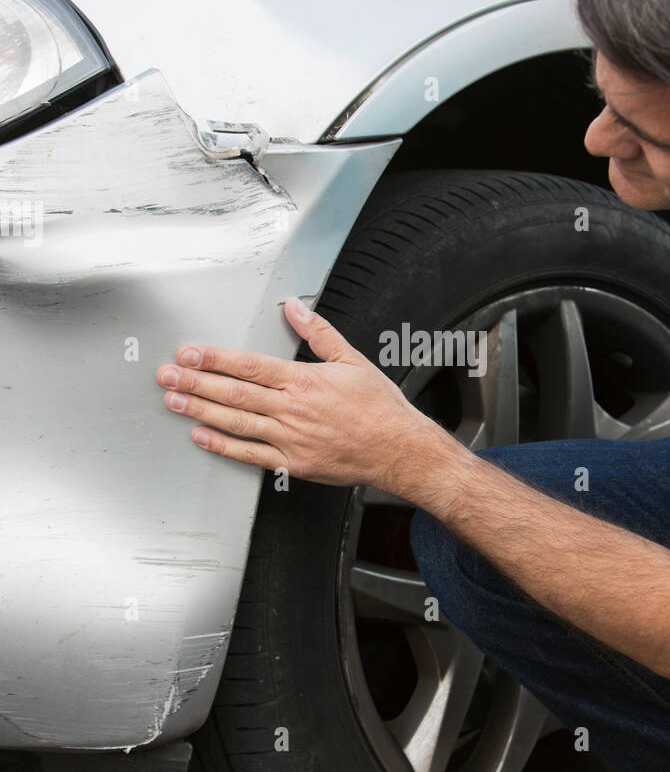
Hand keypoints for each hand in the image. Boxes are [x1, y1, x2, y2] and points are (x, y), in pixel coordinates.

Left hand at [155, 297, 437, 491]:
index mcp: (305, 381)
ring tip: (174, 401)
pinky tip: (201, 436)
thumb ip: (318, 333)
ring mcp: (290, 438)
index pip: (249, 366)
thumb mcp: (353, 360)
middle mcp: (293, 409)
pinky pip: (250, 455)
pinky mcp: (293, 463)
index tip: (189, 353)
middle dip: (195, 382)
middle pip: (234, 393)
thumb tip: (294, 308)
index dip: (214, 358)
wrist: (399, 450)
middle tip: (168, 375)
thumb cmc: (380, 409)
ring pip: (236, 422)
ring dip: (200, 411)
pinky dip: (223, 445)